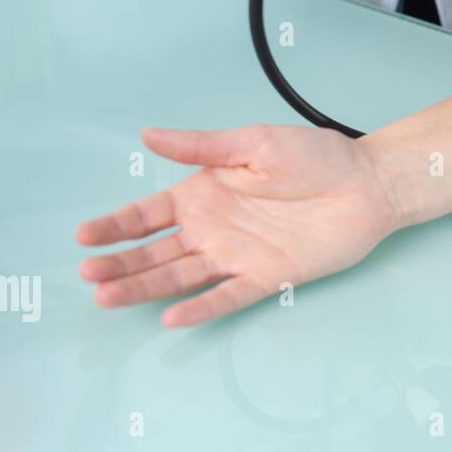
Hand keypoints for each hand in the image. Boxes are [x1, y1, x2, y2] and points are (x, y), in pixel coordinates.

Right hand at [76, 125, 399, 327]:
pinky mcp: (267, 277)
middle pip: (155, 251)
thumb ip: (201, 146)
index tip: (84, 236)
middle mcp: (213, 228)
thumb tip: (149, 134)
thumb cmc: (316, 156)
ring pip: (180, 276)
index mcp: (205, 193)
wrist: (367, 182)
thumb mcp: (253, 142)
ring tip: (107, 296)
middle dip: (119, 263)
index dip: (115, 225)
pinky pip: (228, 296)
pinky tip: (171, 317)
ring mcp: (237, 255)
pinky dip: (201, 307)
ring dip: (144, 287)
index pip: (147, 214)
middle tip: (88, 272)